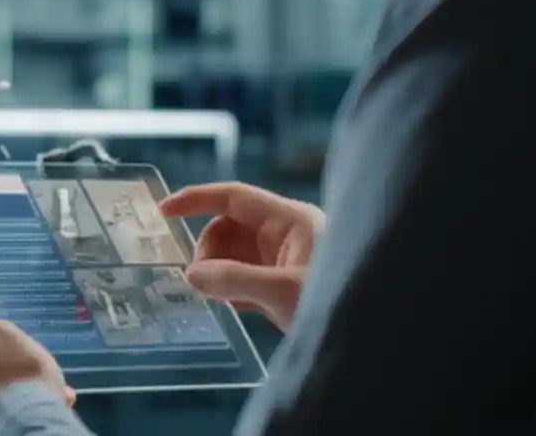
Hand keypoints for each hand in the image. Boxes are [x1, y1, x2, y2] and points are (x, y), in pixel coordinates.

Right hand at [160, 182, 324, 330]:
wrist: (371, 339)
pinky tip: (229, 305)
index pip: (234, 197)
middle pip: (229, 228)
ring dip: (217, 272)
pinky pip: (243, 277)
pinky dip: (230, 288)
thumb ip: (234, 280)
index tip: (164, 211)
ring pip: (233, 254)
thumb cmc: (339, 300)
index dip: (197, 199)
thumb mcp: (283, 291)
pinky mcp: (281, 285)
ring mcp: (283, 259)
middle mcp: (286, 234)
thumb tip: (192, 275)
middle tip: (200, 280)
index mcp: (291, 220)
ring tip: (217, 297)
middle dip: (208, 250)